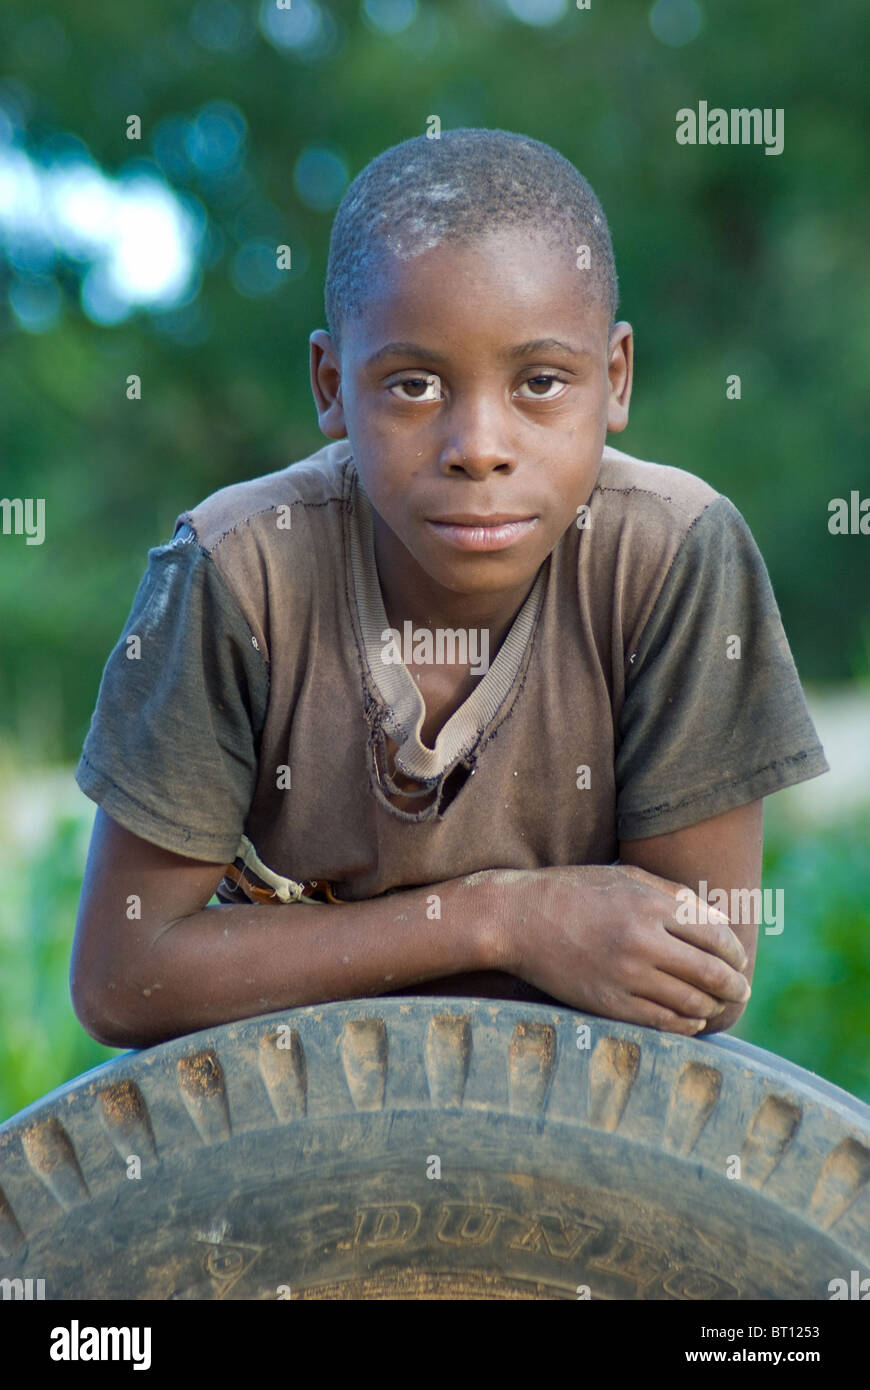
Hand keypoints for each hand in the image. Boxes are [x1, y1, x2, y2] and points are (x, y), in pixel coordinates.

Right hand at [503, 863, 750, 1035]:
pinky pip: (660, 1022)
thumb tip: (718, 920)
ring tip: (716, 1006)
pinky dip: (685, 1025)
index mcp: (649, 906)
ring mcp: (624, 976)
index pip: (715, 937)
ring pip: (689, 1003)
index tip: (739, 961)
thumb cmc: (575, 892)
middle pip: (709, 974)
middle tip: (741, 991)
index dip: (735, 953)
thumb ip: (674, 895)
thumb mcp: (625, 877)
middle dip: (733, 986)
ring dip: (712, 1008)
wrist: (518, 919)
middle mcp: (641, 942)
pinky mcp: (607, 1003)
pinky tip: (690, 1020)